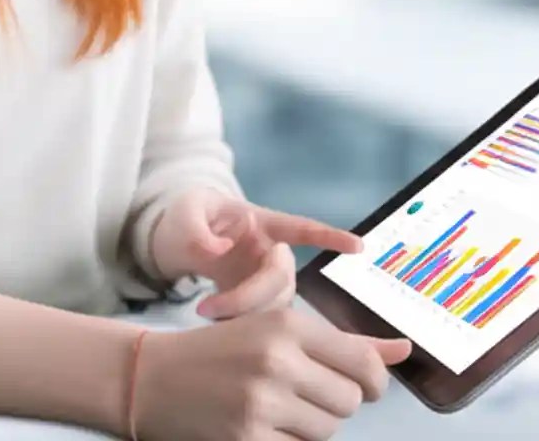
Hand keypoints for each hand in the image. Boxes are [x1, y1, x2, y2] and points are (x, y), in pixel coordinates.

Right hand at [133, 308, 412, 440]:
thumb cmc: (222, 351)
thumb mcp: (278, 331)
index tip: (365, 387)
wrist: (152, 377)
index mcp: (287, 326)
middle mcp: (277, 360)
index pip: (364, 362)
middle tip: (300, 394)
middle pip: (349, 402)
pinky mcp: (246, 439)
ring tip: (276, 409)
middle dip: (333, 403)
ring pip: (327, 431)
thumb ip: (345, 343)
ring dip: (310, 427)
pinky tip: (261, 427)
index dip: (374, 382)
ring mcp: (261, 403)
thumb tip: (404, 350)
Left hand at [150, 189, 362, 319]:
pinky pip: (258, 321)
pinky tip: (211, 319)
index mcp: (262, 222)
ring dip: (244, 315)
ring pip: (275, 307)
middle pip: (282, 280)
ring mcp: (267, 280)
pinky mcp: (256, 304)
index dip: (330, 237)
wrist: (179, 241)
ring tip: (204, 310)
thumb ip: (198, 229)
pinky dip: (236, 325)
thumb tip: (220, 248)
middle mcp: (272, 253)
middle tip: (206, 307)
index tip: (359, 247)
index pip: (301, 228)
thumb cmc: (188, 217)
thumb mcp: (185, 212)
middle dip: (250, 298)